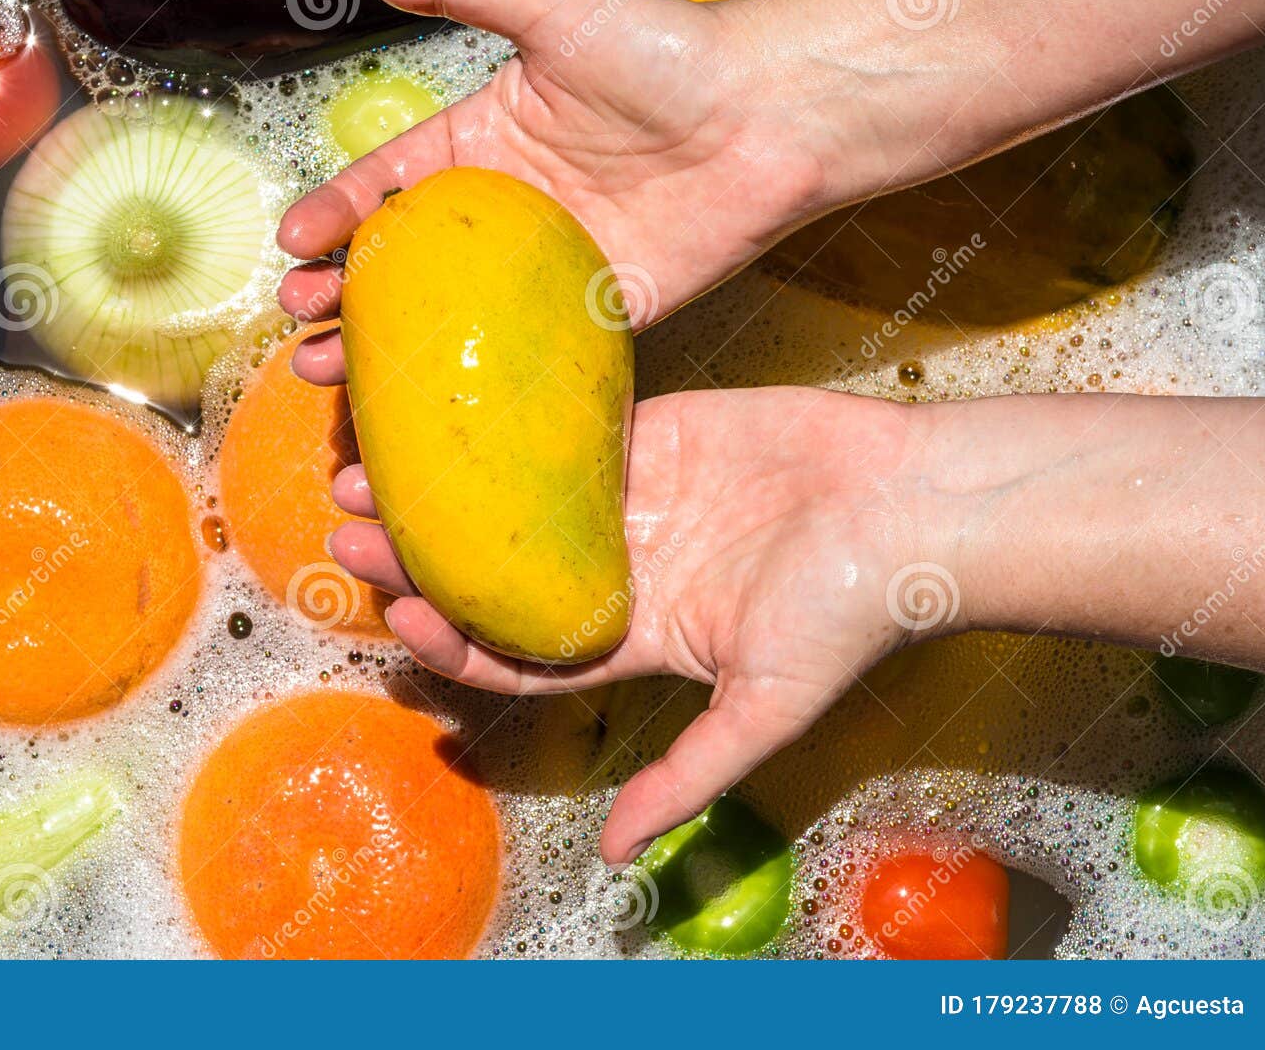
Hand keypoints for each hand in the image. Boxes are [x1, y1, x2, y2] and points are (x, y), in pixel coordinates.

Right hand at [277, 0, 856, 382]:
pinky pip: (528, 351)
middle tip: (300, 318)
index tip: (294, 242)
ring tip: (330, 369)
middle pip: (405, 263)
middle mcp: (507, 211)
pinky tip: (430, 402)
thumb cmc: (666, 51)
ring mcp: (548, 267)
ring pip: (452, 318)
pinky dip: (475, 378)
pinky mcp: (598, 310)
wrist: (771, 114)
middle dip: (341, 292)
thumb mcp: (548, 9)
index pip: (388, 184)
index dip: (335, 212)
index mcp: (484, 144)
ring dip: (389, 347)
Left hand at [328, 386, 961, 864]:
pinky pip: (561, 428)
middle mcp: (620, 566)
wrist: (914, 503)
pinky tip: (446, 410)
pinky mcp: (651, 430)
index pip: (519, 649)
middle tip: (349, 535)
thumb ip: (688, 775)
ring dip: (441, 490)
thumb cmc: (849, 611)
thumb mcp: (766, 708)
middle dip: (419, 559)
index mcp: (635, 634)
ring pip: (511, 497)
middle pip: (497, 570)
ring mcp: (631, 496)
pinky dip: (504, 425)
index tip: (400, 621)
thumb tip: (618, 855)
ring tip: (367, 470)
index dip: (454, 640)